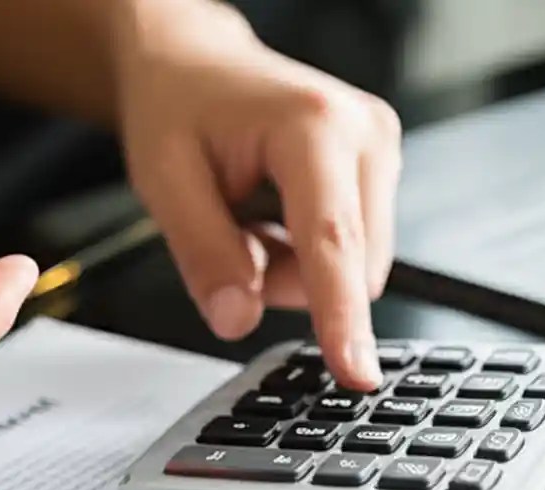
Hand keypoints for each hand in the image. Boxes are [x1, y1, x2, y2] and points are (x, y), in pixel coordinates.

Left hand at [112, 0, 401, 389]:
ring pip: (353, 266)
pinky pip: (351, 249)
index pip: (331, 242)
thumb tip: (237, 320)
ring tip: (250, 215)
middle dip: (286, 280)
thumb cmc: (178, 105)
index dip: (341, 316)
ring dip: (295, 267)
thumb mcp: (164, 180)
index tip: (354, 372)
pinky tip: (274, 212)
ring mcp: (380, 148)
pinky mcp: (380, 167)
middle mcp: (364, 132)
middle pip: (347, 267)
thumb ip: (202, 255)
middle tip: (231, 234)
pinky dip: (306, 252)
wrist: (194, 63)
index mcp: (312, 126)